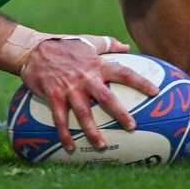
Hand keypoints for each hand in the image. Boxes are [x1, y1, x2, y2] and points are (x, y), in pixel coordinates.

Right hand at [21, 36, 156, 152]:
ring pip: (83, 112)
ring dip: (92, 130)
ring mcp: (68, 88)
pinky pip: (59, 118)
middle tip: (132, 127)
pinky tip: (70, 147)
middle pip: (106, 97)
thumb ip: (108, 44)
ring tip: (102, 145)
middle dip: (120, 113)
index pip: (123, 73)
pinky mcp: (53, 96)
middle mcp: (85, 77)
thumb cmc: (64, 45)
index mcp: (96, 65)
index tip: (155, 92)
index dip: (140, 82)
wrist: (33, 49)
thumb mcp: (87, 41)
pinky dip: (64, 134)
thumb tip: (127, 46)